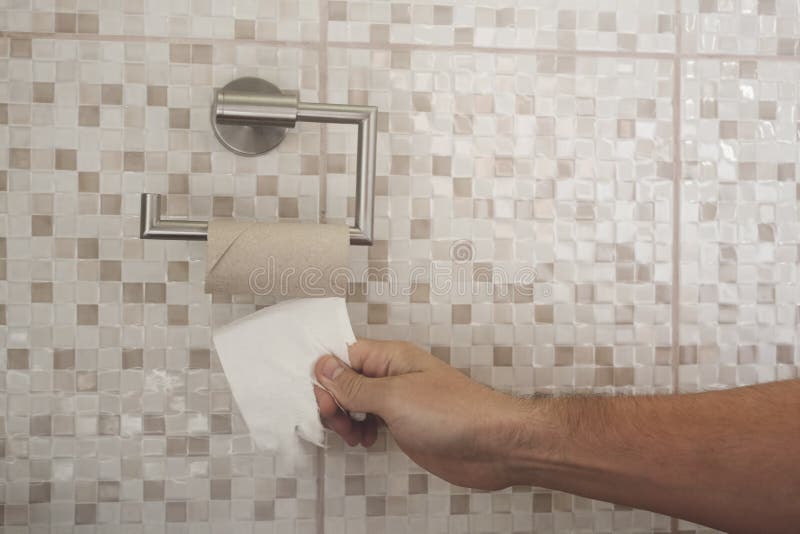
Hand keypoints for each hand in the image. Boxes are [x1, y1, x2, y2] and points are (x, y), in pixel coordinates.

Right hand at [313, 339, 524, 489]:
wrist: (493, 446)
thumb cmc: (456, 414)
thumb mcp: (395, 397)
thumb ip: (356, 385)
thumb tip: (325, 368)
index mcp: (391, 357)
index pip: (343, 354)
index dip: (326, 375)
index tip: (323, 398)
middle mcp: (393, 375)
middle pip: (345, 379)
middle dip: (333, 400)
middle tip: (338, 421)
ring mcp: (398, 400)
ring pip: (355, 402)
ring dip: (344, 418)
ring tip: (352, 434)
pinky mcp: (404, 424)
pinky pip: (369, 420)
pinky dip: (359, 430)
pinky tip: (365, 439)